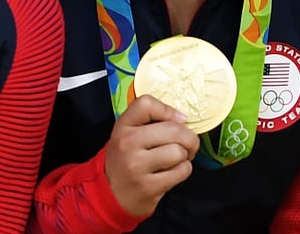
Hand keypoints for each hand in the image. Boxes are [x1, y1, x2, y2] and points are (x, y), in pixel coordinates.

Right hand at [103, 94, 199, 216]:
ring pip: (179, 152)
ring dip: (185, 155)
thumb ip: (150, 120)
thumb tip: (183, 119)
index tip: (178, 119)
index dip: (168, 110)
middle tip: (188, 143)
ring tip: (176, 159)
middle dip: (189, 137)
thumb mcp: (128, 134)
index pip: (146, 104)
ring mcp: (137, 166)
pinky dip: (183, 170)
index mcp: (123, 126)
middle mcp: (127, 144)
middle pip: (173, 129)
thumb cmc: (125, 159)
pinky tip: (173, 171)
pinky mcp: (148, 187)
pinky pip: (181, 171)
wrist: (110, 194)